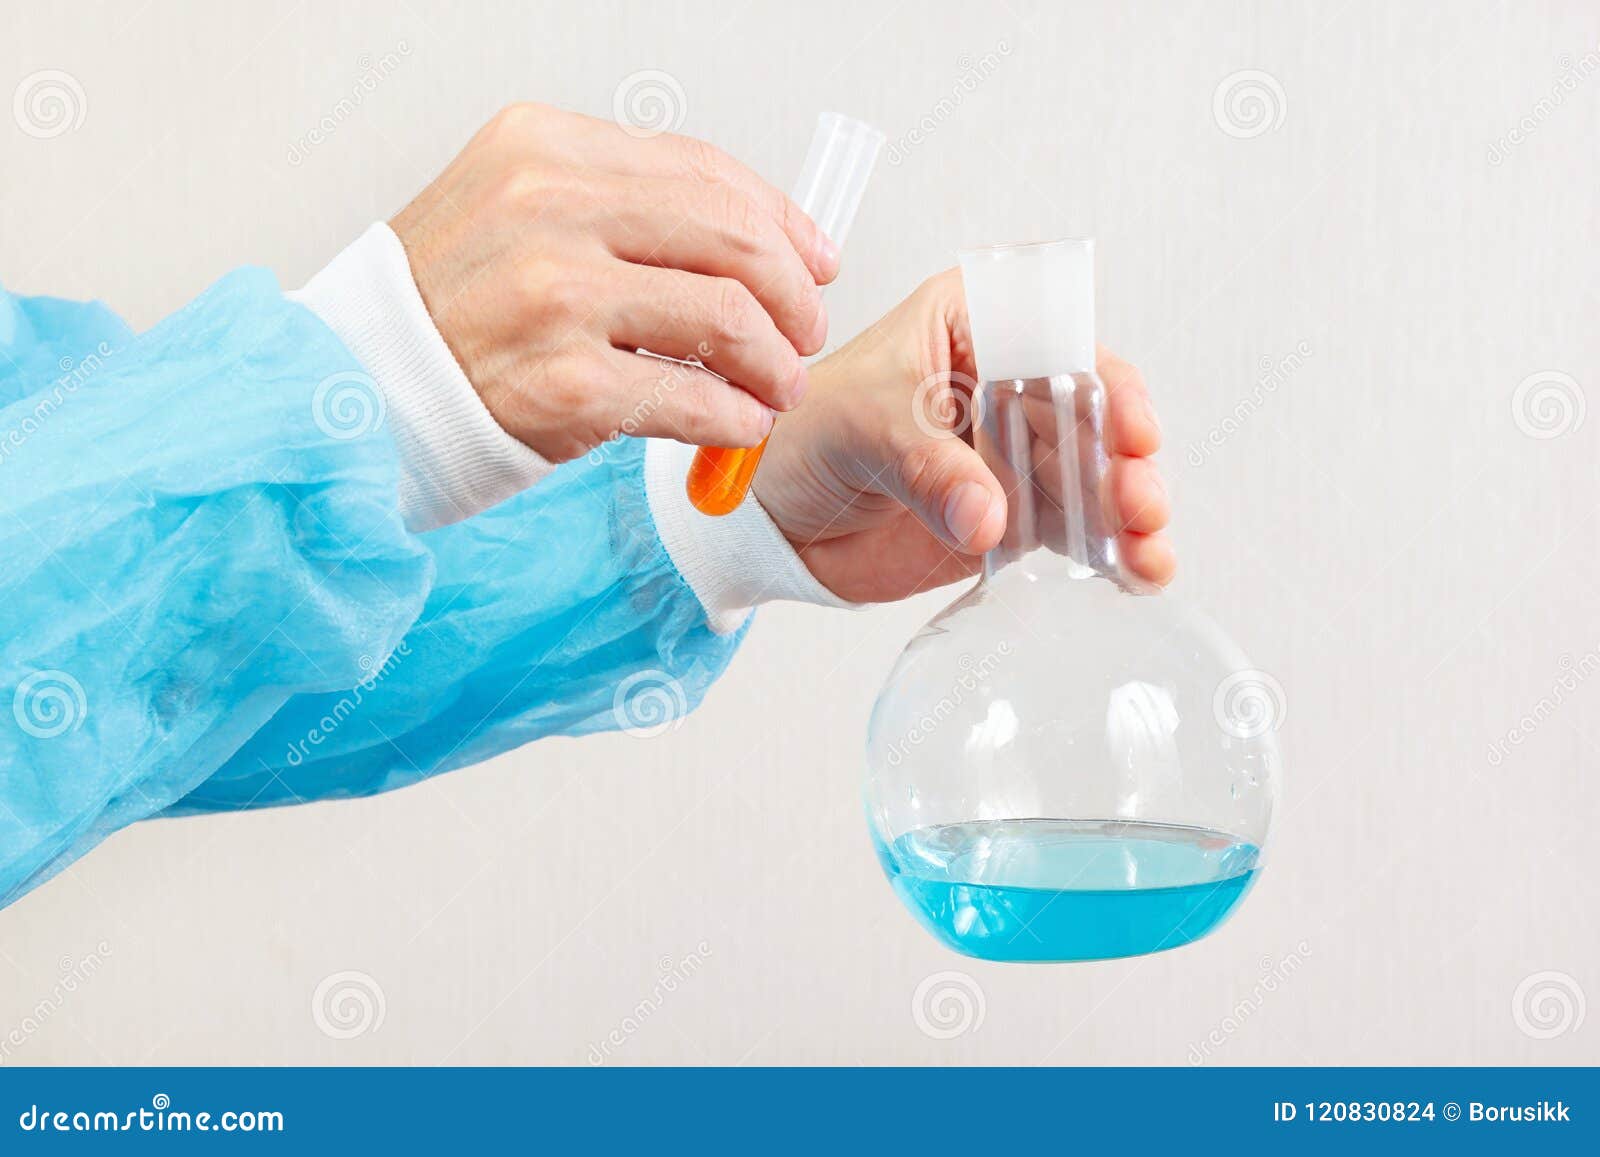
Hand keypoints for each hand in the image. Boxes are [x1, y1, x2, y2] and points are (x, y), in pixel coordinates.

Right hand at [391, 103, 837, 461]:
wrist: (360, 384)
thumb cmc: (452, 304)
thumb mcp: (519, 208)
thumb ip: (625, 207)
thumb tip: (763, 238)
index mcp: (546, 146)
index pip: (705, 171)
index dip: (782, 221)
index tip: (815, 262)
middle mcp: (551, 207)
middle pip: (733, 239)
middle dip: (794, 296)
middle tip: (807, 334)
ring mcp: (556, 296)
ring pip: (728, 320)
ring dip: (777, 365)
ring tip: (780, 389)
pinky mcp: (563, 385)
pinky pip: (693, 400)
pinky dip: (737, 420)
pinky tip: (740, 428)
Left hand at [753, 270, 1174, 602]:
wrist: (768, 519)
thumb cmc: (802, 437)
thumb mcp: (860, 427)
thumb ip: (926, 468)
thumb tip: (989, 520)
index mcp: (977, 324)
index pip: (1061, 343)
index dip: (1107, 386)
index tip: (1132, 432)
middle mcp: (1009, 382)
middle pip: (1093, 418)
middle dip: (1125, 464)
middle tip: (1140, 506)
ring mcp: (1016, 452)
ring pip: (1093, 477)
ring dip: (1128, 516)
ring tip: (1147, 556)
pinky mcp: (1011, 515)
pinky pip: (1071, 530)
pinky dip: (1105, 554)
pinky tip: (1138, 576)